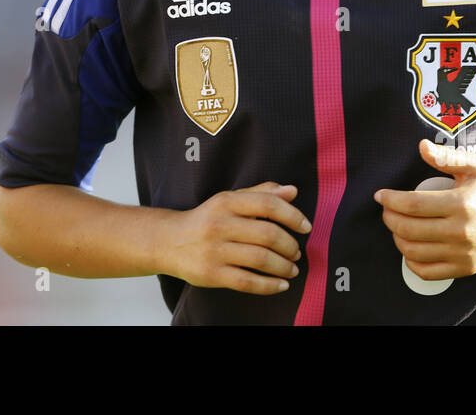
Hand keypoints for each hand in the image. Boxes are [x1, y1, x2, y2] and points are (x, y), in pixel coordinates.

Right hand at [164, 181, 311, 294]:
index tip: (306, 227)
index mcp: (226, 202)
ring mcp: (214, 250)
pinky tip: (281, 285)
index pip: (268, 204)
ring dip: (284, 266)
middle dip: (290, 245)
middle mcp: (219, 224)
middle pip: (268, 234)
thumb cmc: (207, 219)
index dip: (293, 215)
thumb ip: (261, 193)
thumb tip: (292, 191)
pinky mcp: (211, 274)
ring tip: (292, 268)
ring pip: (261, 259)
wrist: (169, 241)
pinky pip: (248, 282)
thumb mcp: (230, 200)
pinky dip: (270, 285)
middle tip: (296, 251)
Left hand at [374, 140, 475, 280]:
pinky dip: (411, 261)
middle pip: (409, 229)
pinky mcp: (465, 269)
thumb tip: (421, 146)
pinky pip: (427, 272)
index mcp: (460, 204)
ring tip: (397, 225)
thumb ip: (446, 156)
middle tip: (386, 209)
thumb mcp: (474, 165)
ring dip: (397, 238)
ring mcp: (462, 253)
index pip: (413, 205)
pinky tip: (409, 247)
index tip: (381, 195)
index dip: (390, 200)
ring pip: (413, 251)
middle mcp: (461, 231)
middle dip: (389, 218)